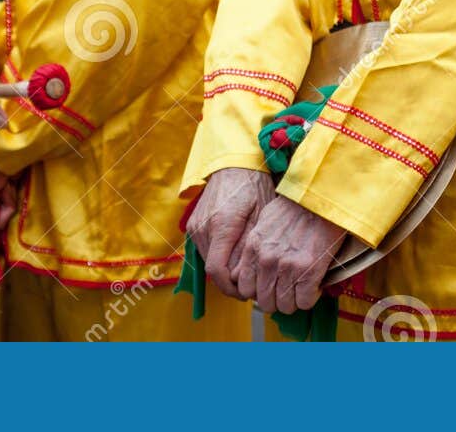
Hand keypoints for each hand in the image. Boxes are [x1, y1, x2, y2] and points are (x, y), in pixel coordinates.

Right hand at [187, 167, 275, 299]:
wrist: (234, 163)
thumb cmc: (254, 186)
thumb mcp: (262, 215)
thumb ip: (251, 246)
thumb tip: (243, 276)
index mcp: (222, 224)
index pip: (217, 271)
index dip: (231, 288)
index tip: (246, 292)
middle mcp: (203, 227)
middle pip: (212, 268)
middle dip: (230, 280)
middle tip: (251, 280)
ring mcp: (195, 225)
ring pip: (207, 260)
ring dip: (223, 267)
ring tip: (245, 263)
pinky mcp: (192, 224)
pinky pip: (204, 248)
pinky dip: (218, 254)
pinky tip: (234, 249)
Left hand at [235, 196, 346, 314]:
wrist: (320, 199)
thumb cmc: (295, 207)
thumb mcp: (264, 222)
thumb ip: (254, 246)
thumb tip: (248, 267)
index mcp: (253, 248)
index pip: (245, 288)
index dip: (259, 291)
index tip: (270, 287)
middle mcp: (266, 261)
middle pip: (265, 302)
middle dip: (277, 300)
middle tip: (289, 290)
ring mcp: (286, 267)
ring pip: (285, 306)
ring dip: (295, 301)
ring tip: (302, 288)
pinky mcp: (308, 272)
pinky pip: (305, 302)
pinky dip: (311, 297)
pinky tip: (315, 285)